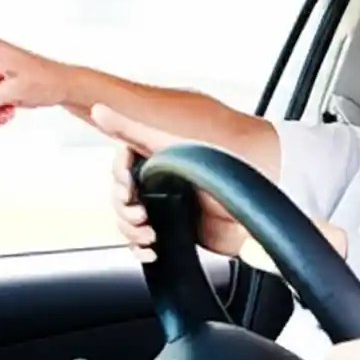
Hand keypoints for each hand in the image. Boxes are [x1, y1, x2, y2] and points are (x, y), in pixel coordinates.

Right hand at [94, 104, 348, 263]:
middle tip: (141, 215)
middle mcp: (162, 179)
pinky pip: (147, 242)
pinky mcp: (179, 231)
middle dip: (124, 211)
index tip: (127, 188)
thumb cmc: (225, 162)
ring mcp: (170, 206)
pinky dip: (142, 249)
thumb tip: (99, 110)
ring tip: (150, 234)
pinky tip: (151, 250)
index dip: (118, 181)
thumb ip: (132, 129)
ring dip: (131, 232)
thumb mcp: (171, 144)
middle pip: (120, 199)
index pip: (120, 169)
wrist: (260, 197)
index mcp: (157, 155)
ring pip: (130, 222)